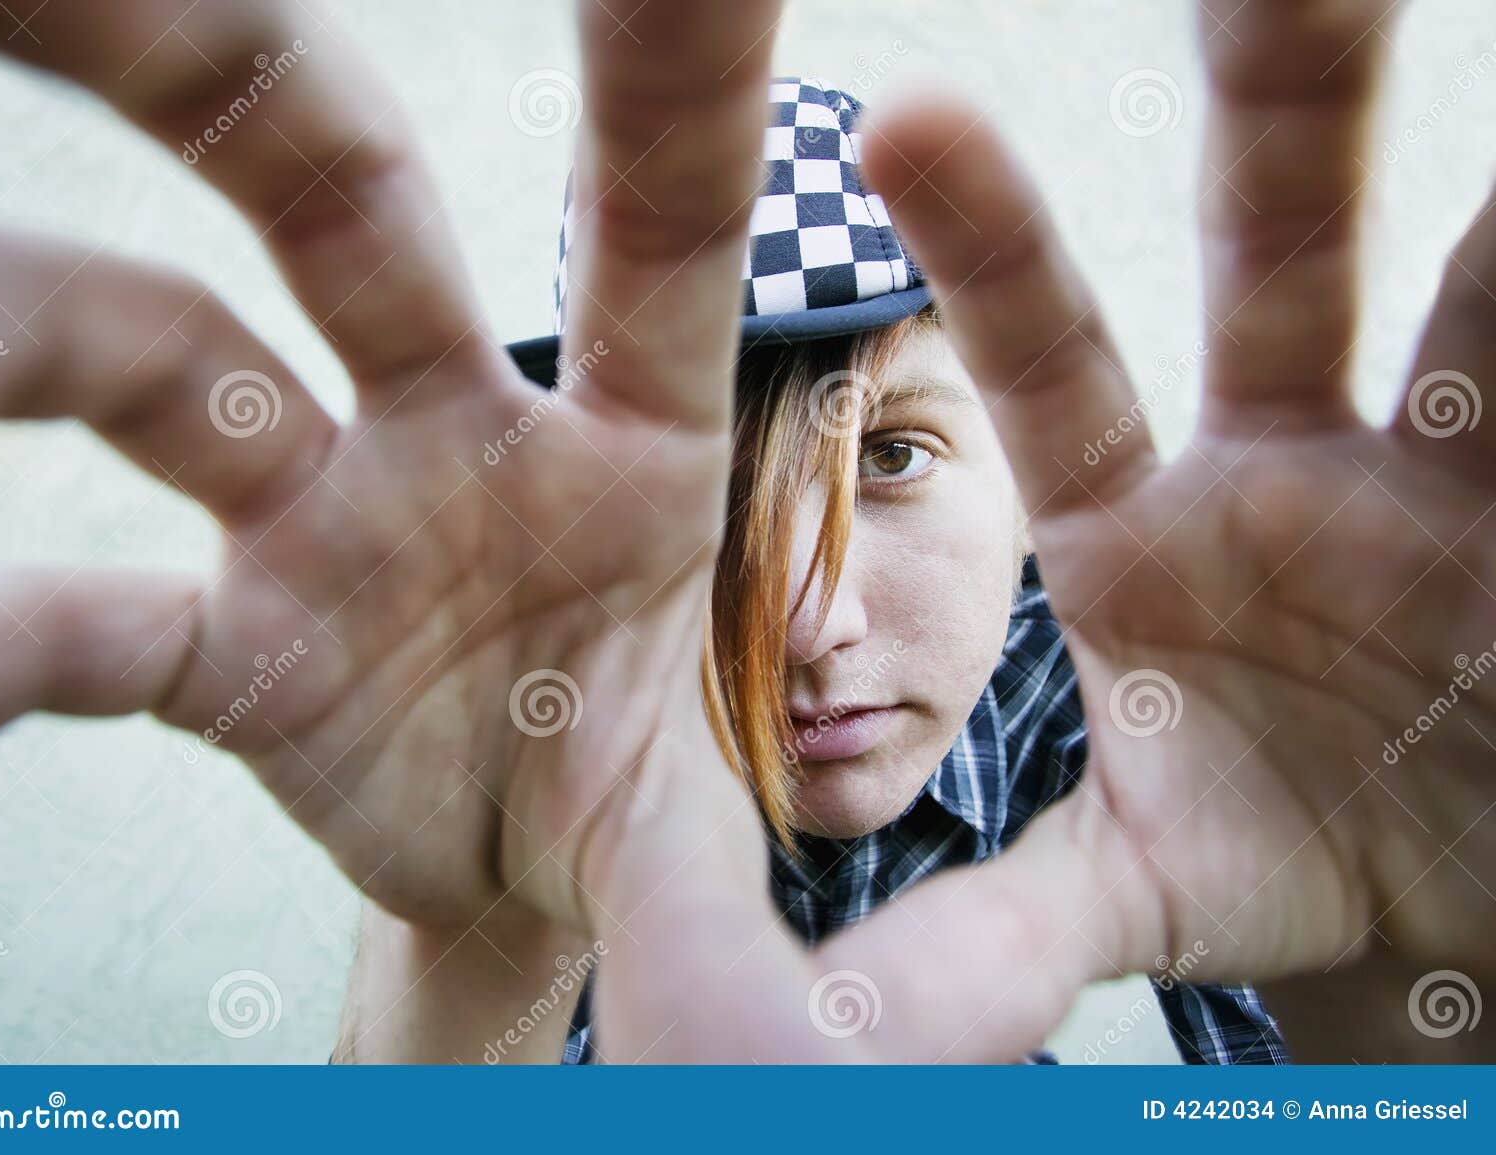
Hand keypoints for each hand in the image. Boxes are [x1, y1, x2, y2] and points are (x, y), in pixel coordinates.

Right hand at [0, 0, 778, 931]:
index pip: (661, 226)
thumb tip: (736, 995)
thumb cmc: (657, 789)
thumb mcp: (712, 803)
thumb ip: (709, 842)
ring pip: (147, 357)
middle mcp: (455, 428)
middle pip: (331, 185)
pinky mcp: (227, 648)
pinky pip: (80, 625)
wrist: (546, 880)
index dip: (673, 78)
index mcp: (634, 436)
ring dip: (11, 335)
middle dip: (208, 51)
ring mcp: (316, 521)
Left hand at [842, 0, 1494, 1048]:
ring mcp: (1453, 477)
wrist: (1443, 892)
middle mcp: (1298, 461)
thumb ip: (987, 932)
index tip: (902, 111)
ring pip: (1492, 299)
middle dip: (1288, 98)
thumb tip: (810, 1039)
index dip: (988, 247)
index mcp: (1147, 528)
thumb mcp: (1131, 883)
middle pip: (1285, 249)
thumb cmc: (1266, 851)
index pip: (1057, 363)